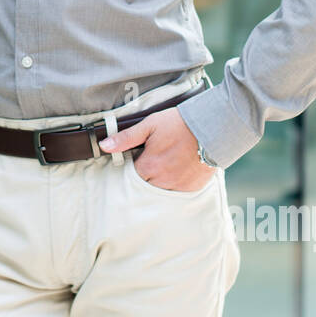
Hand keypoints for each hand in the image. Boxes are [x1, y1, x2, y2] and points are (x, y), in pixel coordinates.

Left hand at [100, 106, 216, 190]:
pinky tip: (180, 169)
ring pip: (161, 189)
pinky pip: (178, 192)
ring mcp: (178, 186)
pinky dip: (176, 183)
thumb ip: (125, 138)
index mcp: (148, 166)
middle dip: (148, 172)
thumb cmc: (179, 124)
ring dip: (161, 180)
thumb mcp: (149, 125)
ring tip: (170, 162)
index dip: (137, 163)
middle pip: (146, 183)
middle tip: (159, 156)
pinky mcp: (191, 188)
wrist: (212, 127)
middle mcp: (161, 181)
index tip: (144, 154)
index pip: (133, 174)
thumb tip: (104, 146)